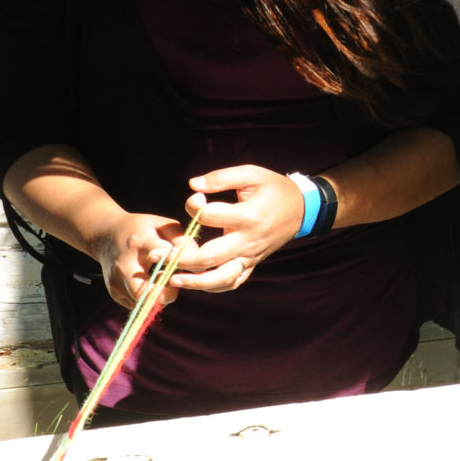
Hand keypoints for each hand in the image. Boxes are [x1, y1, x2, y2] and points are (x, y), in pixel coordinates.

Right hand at [87, 211, 187, 308]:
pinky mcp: (115, 294)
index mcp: (140, 242)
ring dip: (159, 295)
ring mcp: (117, 282)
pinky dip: (150, 298)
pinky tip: (151, 282)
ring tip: (162, 278)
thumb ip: (183, 240)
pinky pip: (139, 305)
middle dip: (166, 293)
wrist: (106, 235)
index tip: (181, 264)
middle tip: (174, 282)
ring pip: (145, 303)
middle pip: (145, 293)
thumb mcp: (163, 225)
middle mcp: (124, 265)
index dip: (173, 262)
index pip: (157, 254)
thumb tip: (198, 262)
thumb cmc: (142, 229)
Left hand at [173, 165, 304, 291]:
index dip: (195, 207)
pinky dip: (212, 287)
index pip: (211, 217)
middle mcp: (249, 241)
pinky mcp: (252, 265)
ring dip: (193, 281)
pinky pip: (231, 282)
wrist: (301, 209)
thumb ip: (221, 178)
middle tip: (157, 253)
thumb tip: (192, 185)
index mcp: (249, 216)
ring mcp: (250, 257)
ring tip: (171, 278)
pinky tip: (193, 282)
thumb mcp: (251, 173)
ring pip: (220, 278)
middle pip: (210, 256)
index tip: (195, 199)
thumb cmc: (273, 188)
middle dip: (181, 257)